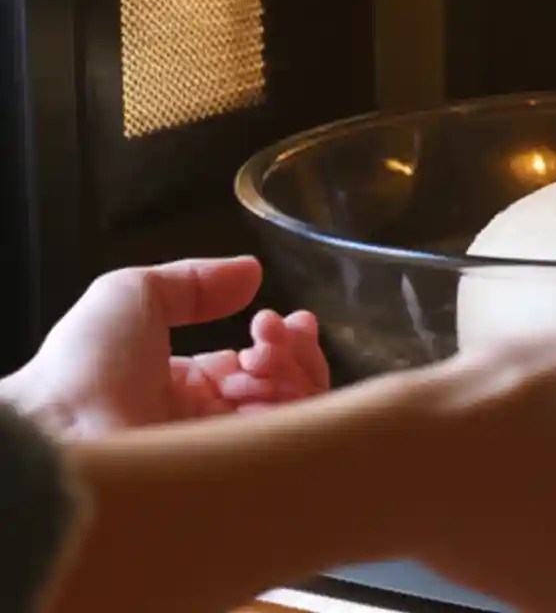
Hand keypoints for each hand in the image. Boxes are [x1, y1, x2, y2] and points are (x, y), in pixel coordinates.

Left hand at [2, 256, 329, 437]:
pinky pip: (289, 448)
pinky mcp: (242, 482)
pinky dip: (289, 410)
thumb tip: (250, 271)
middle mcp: (210, 423)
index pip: (258, 367)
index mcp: (185, 389)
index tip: (286, 319)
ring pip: (295, 417)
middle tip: (270, 334)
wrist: (63, 435)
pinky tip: (261, 385)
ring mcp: (227, 456)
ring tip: (262, 355)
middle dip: (292, 352)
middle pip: (287, 389)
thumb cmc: (81, 370)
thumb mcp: (130, 295)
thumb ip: (194, 280)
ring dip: (292, 373)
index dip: (281, 341)